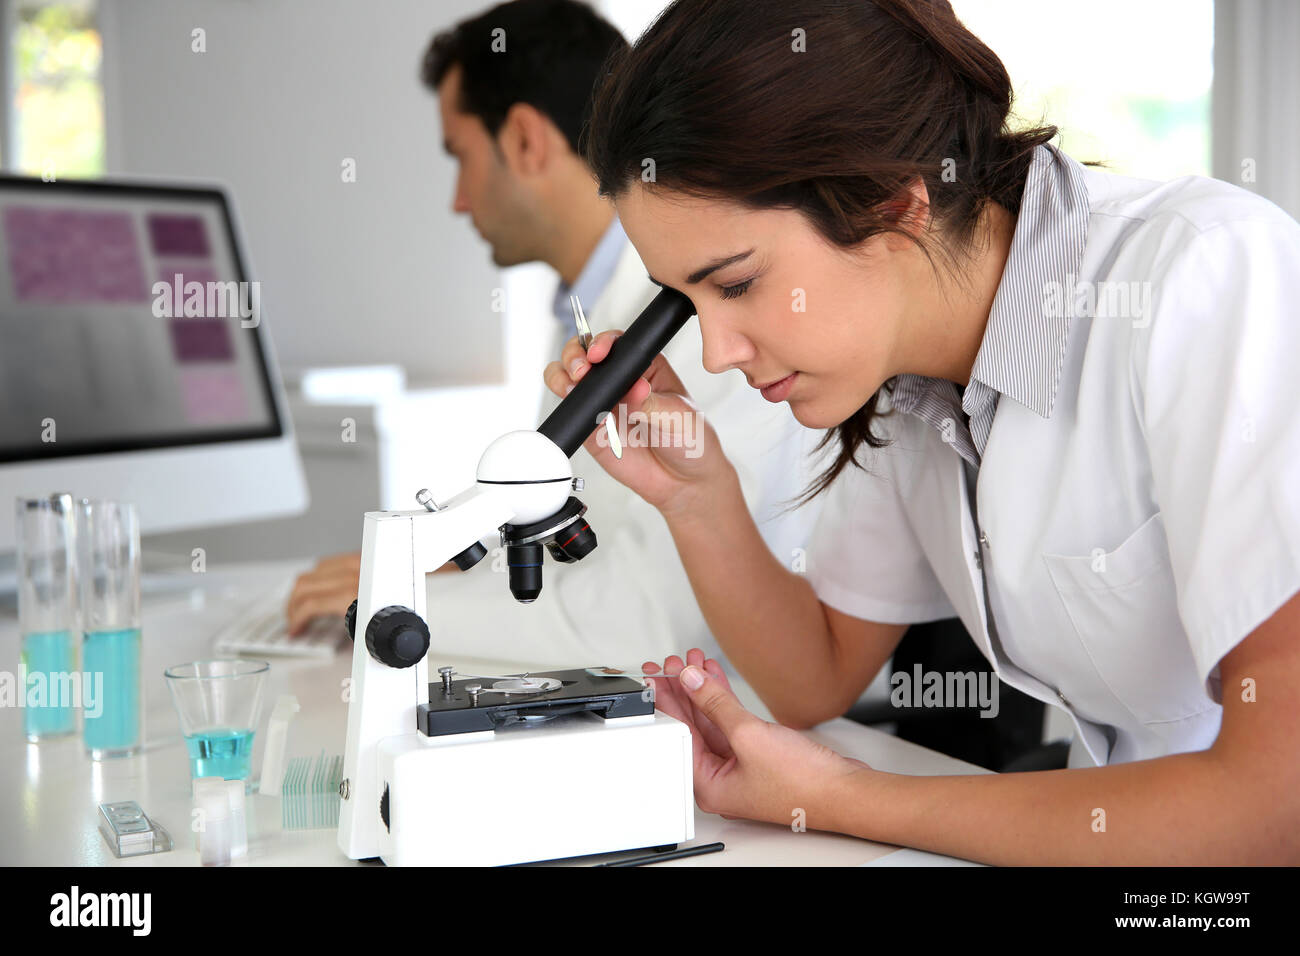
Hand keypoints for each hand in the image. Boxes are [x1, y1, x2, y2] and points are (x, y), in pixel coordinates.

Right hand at [286, 552, 456, 634]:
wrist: (443, 571)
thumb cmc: (422, 595)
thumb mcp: (390, 623)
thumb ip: (365, 630)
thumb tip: (354, 644)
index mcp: (355, 588)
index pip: (309, 602)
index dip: (296, 620)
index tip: (296, 631)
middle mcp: (354, 570)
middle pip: (305, 584)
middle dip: (294, 606)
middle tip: (294, 623)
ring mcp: (358, 558)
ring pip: (314, 571)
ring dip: (303, 590)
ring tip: (303, 608)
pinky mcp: (364, 554)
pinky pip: (330, 563)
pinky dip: (319, 578)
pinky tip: (322, 590)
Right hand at [543, 331, 732, 515]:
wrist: (682, 482)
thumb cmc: (690, 441)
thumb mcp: (678, 417)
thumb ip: (652, 403)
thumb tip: (634, 389)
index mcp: (646, 367)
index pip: (618, 344)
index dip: (603, 342)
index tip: (599, 353)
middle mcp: (620, 381)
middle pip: (586, 354)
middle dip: (575, 355)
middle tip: (582, 370)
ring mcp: (603, 403)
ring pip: (569, 378)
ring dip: (562, 375)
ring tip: (573, 386)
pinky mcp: (591, 428)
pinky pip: (570, 412)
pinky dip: (564, 405)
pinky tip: (576, 409)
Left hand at [643, 649, 871, 829]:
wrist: (845, 791)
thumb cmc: (803, 784)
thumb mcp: (749, 735)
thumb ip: (716, 704)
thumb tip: (690, 681)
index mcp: (708, 786)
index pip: (677, 736)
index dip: (665, 702)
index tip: (655, 677)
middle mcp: (720, 779)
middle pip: (692, 727)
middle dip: (683, 691)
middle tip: (670, 663)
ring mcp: (740, 767)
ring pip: (712, 721)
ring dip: (703, 690)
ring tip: (691, 661)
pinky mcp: (758, 755)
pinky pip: (732, 722)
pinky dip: (724, 699)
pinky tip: (714, 676)